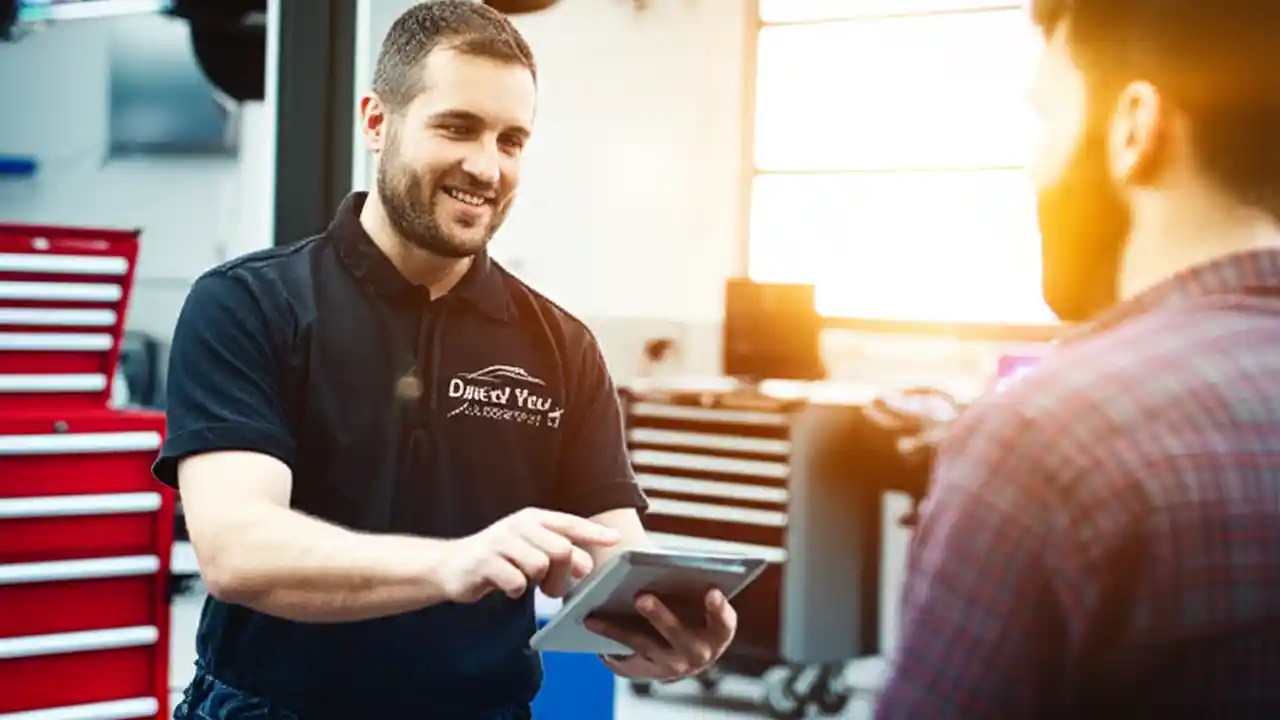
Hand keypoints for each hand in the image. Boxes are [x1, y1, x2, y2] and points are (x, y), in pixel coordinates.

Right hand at [438, 508, 618, 603]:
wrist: (452, 565)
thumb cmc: (500, 559)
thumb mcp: (530, 548)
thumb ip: (558, 553)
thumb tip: (586, 567)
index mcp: (534, 519)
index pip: (570, 524)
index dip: (593, 533)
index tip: (614, 540)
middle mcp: (519, 525)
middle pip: (561, 550)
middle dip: (562, 575)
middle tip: (550, 587)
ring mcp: (500, 541)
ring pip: (539, 565)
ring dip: (536, 583)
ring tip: (525, 583)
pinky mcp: (484, 561)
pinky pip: (516, 581)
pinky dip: (516, 590)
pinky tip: (507, 587)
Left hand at [586, 589, 736, 681]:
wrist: (683, 647)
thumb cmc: (691, 607)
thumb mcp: (698, 595)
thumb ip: (690, 582)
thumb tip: (660, 561)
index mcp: (719, 632)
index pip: (724, 621)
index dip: (719, 608)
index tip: (711, 591)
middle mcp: (699, 654)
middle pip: (678, 635)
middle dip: (659, 616)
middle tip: (640, 597)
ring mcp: (673, 666)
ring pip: (645, 647)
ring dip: (619, 631)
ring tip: (595, 615)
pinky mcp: (648, 672)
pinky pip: (625, 660)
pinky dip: (607, 642)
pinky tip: (590, 623)